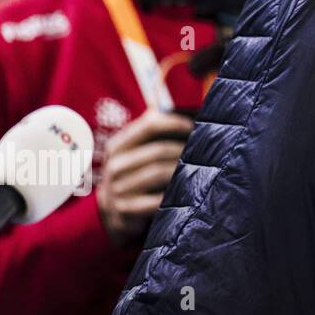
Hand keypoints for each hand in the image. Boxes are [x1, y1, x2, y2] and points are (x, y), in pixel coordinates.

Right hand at [96, 110, 194, 248]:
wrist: (114, 212)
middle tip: (201, 152)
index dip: (175, 123)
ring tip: (196, 170)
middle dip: (183, 150)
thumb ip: (150, 128)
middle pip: (158, 151)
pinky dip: (172, 194)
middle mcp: (114, 166)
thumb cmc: (135, 174)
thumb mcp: (136, 151)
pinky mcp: (125, 210)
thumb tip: (165, 102)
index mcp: (117, 146)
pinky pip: (156, 200)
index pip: (148, 124)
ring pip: (159, 173)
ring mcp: (117, 189)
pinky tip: (183, 192)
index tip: (192, 126)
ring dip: (181, 171)